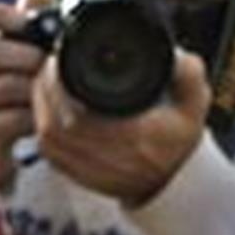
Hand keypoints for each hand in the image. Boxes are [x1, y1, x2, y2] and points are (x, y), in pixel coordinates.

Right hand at [0, 0, 47, 189]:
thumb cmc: (3, 101)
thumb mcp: (10, 61)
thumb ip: (20, 26)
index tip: (25, 20)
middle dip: (31, 57)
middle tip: (53, 65)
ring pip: (7, 85)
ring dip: (39, 88)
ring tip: (52, 93)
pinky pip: (15, 117)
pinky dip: (38, 115)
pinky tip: (43, 117)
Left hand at [32, 46, 208, 207]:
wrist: (172, 178)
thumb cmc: (177, 138)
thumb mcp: (194, 103)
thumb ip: (188, 74)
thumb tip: (175, 56)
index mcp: (136, 140)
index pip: (81, 117)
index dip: (60, 86)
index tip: (59, 60)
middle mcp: (110, 159)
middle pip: (54, 125)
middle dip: (45, 89)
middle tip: (49, 63)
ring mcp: (90, 170)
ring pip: (46, 137)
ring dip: (40, 104)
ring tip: (46, 78)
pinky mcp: (76, 174)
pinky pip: (46, 149)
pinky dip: (41, 122)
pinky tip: (47, 103)